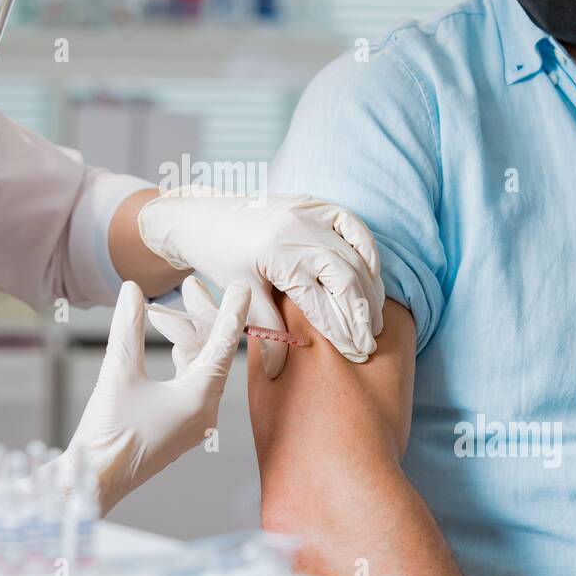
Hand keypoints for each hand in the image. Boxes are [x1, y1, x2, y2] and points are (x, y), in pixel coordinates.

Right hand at [62, 279, 249, 514]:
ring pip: (199, 367)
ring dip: (185, 337)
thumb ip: (128, 326)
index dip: (231, 311)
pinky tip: (167, 341)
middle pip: (212, 353)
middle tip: (189, 286)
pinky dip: (181, 358)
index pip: (223, 345)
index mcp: (199, 399)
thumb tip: (131, 290)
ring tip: (161, 312)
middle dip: (200, 317)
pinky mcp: (179, 426)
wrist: (94, 480)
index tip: (242, 287)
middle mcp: (204, 411)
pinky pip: (190, 383)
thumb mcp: (118, 371)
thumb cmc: (108, 432)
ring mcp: (193, 421)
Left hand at [136, 189, 383, 377]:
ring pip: (354, 254)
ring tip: (372, 319)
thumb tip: (279, 371)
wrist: (203, 216)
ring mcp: (309, 212)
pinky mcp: (314, 203)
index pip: (321, 301)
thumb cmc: (219, 256)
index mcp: (278, 254)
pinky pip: (352, 224)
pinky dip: (367, 249)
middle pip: (346, 278)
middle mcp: (298, 230)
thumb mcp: (241, 294)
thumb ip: (266, 331)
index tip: (355, 353)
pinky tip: (372, 275)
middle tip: (369, 343)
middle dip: (361, 314)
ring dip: (369, 288)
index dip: (341, 331)